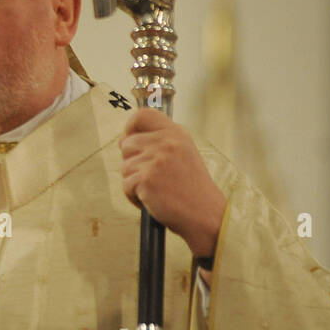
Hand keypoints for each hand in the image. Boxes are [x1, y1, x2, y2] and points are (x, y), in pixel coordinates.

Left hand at [119, 108, 226, 259]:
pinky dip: (134, 197)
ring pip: (124, 166)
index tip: (131, 139)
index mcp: (176, 133)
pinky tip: (152, 200)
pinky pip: (125, 185)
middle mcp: (166, 142)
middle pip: (126, 143)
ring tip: (156, 190)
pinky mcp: (146, 179)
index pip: (142, 115)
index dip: (130, 127)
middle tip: (152, 177)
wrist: (206, 214)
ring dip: (134, 182)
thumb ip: (158, 142)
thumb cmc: (192, 188)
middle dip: (132, 162)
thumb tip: (123, 140)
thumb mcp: (183, 154)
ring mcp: (155, 160)